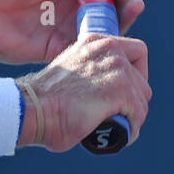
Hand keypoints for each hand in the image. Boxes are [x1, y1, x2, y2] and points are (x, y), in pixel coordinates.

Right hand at [20, 34, 151, 151]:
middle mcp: (109, 48)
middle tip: (114, 113)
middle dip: (132, 100)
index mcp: (95, 40)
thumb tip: (114, 91)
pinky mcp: (120, 90)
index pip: (137, 52)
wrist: (31, 109)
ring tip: (111, 126)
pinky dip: (129, 129)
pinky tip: (113, 134)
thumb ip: (93, 70)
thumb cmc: (45, 98)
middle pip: (143, 80)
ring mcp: (116, 68)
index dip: (134, 75)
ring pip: (142, 100)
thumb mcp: (73, 70)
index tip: (120, 91)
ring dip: (130, 117)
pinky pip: (138, 115)